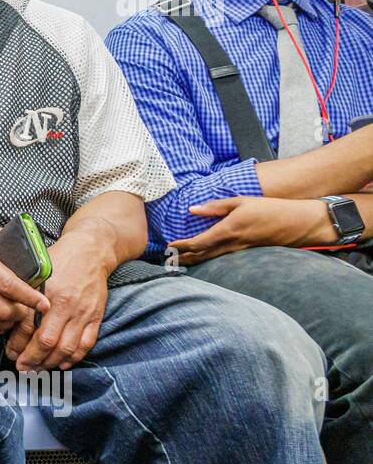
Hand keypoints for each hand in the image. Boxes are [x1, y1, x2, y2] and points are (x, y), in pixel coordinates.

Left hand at [7, 234, 107, 371]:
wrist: (90, 251)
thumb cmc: (57, 259)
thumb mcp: (35, 270)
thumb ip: (21, 291)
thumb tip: (3, 313)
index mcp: (47, 292)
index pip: (30, 327)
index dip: (19, 345)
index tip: (11, 353)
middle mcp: (66, 305)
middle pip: (48, 342)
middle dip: (32, 359)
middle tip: (22, 368)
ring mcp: (83, 312)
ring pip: (67, 348)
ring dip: (51, 363)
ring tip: (38, 369)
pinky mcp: (96, 316)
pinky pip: (85, 344)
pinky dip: (73, 358)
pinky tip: (61, 364)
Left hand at [169, 196, 331, 264]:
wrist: (296, 223)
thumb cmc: (269, 208)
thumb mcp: (241, 201)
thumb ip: (215, 206)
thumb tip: (192, 209)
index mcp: (228, 230)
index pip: (199, 242)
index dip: (182, 245)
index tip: (169, 245)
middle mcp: (232, 244)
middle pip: (202, 255)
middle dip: (183, 258)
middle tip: (167, 259)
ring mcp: (239, 250)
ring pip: (211, 258)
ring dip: (194, 260)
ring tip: (178, 261)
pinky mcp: (246, 251)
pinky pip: (222, 257)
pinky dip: (208, 258)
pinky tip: (203, 257)